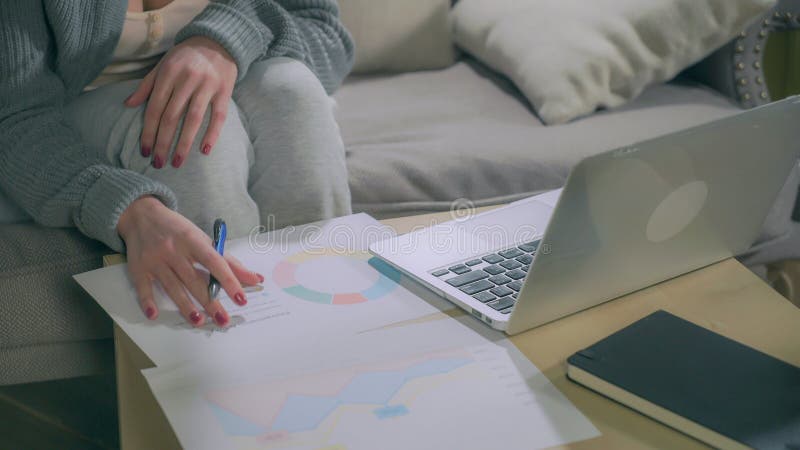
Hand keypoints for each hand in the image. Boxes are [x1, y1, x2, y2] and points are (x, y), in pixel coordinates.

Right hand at [117, 197, 262, 326]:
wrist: (141, 215)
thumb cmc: (178, 230)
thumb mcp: (202, 238)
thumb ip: (228, 260)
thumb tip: (255, 278)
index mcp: (193, 240)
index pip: (215, 262)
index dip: (229, 280)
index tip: (241, 298)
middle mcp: (174, 250)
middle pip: (194, 279)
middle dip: (210, 301)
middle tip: (223, 320)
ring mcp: (155, 260)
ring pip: (173, 287)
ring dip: (186, 306)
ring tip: (199, 321)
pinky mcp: (139, 268)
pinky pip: (143, 287)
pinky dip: (148, 301)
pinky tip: (155, 314)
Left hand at [125, 36, 237, 168]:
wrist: (218, 41)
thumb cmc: (186, 57)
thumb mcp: (163, 65)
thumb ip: (147, 85)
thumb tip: (129, 105)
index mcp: (169, 73)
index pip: (155, 108)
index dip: (148, 131)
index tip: (144, 151)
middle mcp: (187, 79)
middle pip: (172, 116)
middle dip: (163, 142)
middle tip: (158, 163)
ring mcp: (207, 86)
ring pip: (193, 119)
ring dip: (184, 143)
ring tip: (177, 162)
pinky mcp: (224, 91)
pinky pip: (218, 116)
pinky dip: (212, 134)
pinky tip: (204, 151)